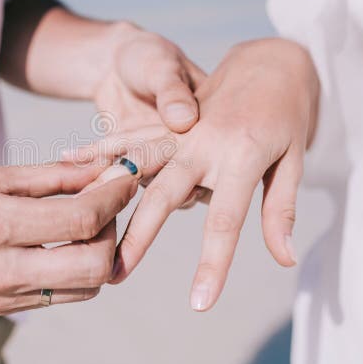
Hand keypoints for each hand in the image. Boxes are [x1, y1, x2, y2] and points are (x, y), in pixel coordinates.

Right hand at [0, 162, 138, 314]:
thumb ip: (46, 178)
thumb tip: (96, 171)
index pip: (81, 220)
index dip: (114, 196)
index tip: (126, 176)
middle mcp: (1, 270)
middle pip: (94, 266)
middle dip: (115, 231)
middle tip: (109, 204)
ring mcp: (1, 297)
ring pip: (82, 290)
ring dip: (99, 256)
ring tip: (88, 224)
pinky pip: (56, 298)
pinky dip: (73, 273)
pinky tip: (62, 245)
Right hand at [74, 38, 319, 310]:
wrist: (271, 61)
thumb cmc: (289, 116)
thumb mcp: (295, 160)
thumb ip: (280, 210)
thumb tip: (285, 261)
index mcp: (242, 155)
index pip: (226, 220)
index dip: (212, 263)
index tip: (199, 302)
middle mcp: (204, 142)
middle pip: (164, 195)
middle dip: (139, 237)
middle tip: (115, 274)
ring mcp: (179, 128)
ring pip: (134, 162)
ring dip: (104, 192)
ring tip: (77, 222)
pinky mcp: (164, 118)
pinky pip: (127, 134)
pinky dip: (98, 148)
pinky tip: (67, 162)